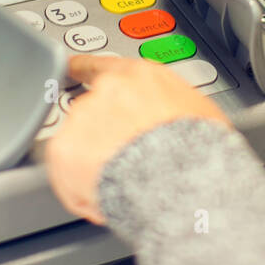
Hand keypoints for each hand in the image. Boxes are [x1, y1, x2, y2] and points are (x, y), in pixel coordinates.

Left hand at [45, 55, 229, 224]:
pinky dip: (79, 190)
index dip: (86, 67)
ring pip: (78, 145)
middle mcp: (107, 90)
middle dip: (103, 139)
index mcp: (140, 76)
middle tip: (127, 165)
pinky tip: (104, 199)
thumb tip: (173, 120)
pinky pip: (64, 173)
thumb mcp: (200, 113)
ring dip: (93, 166)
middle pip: (91, 113)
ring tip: (123, 186)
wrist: (183, 180)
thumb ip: (172, 107)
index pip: (104, 66)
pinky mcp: (64, 150)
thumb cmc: (201, 151)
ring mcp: (82, 118)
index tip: (72, 67)